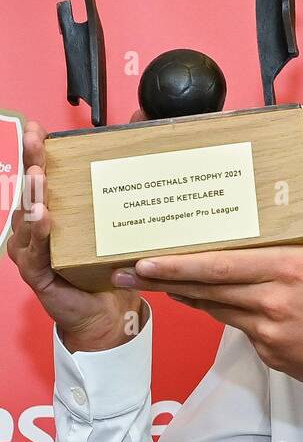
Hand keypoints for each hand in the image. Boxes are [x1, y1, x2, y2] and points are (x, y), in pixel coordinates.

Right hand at [6, 118, 144, 350]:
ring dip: (33, 196)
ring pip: (28, 217)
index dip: (37, 153)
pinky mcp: (35, 272)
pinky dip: (38, 233)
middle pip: (30, 190)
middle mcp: (36, 229)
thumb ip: (119, 188)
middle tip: (36, 141)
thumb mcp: (116, 225)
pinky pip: (34, 250)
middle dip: (32, 162)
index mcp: (51, 213)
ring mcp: (31, 249)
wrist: (107, 313)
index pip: (41, 177)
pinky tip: (42, 218)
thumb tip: (136, 141)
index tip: (39, 129)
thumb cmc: (109, 268)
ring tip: (40, 177)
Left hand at [108, 147, 302, 394]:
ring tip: (157, 282)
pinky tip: (216, 303)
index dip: (177, 265)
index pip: (218, 266)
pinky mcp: (270, 354)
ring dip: (187, 296)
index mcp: (288, 268)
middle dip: (160, 282)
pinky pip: (239, 329)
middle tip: (126, 275)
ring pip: (216, 310)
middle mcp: (272, 301)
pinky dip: (228, 315)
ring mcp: (268, 332)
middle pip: (204, 290)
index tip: (146, 259)